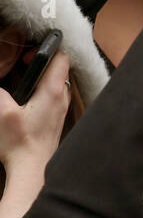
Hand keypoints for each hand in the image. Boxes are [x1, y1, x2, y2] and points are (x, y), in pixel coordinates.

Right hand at [0, 50, 70, 172]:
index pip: (61, 57)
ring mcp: (62, 107)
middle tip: (23, 65)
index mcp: (52, 91)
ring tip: (23, 81)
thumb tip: (1, 86)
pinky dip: (42, 89)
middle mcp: (62, 97)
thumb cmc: (20, 144)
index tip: (28, 56)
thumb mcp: (2, 113)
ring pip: (57, 81)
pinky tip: (27, 97)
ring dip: (41, 76)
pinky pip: (54, 94)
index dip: (46, 49)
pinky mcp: (57, 116)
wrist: (32, 168)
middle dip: (42, 61)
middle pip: (60, 67)